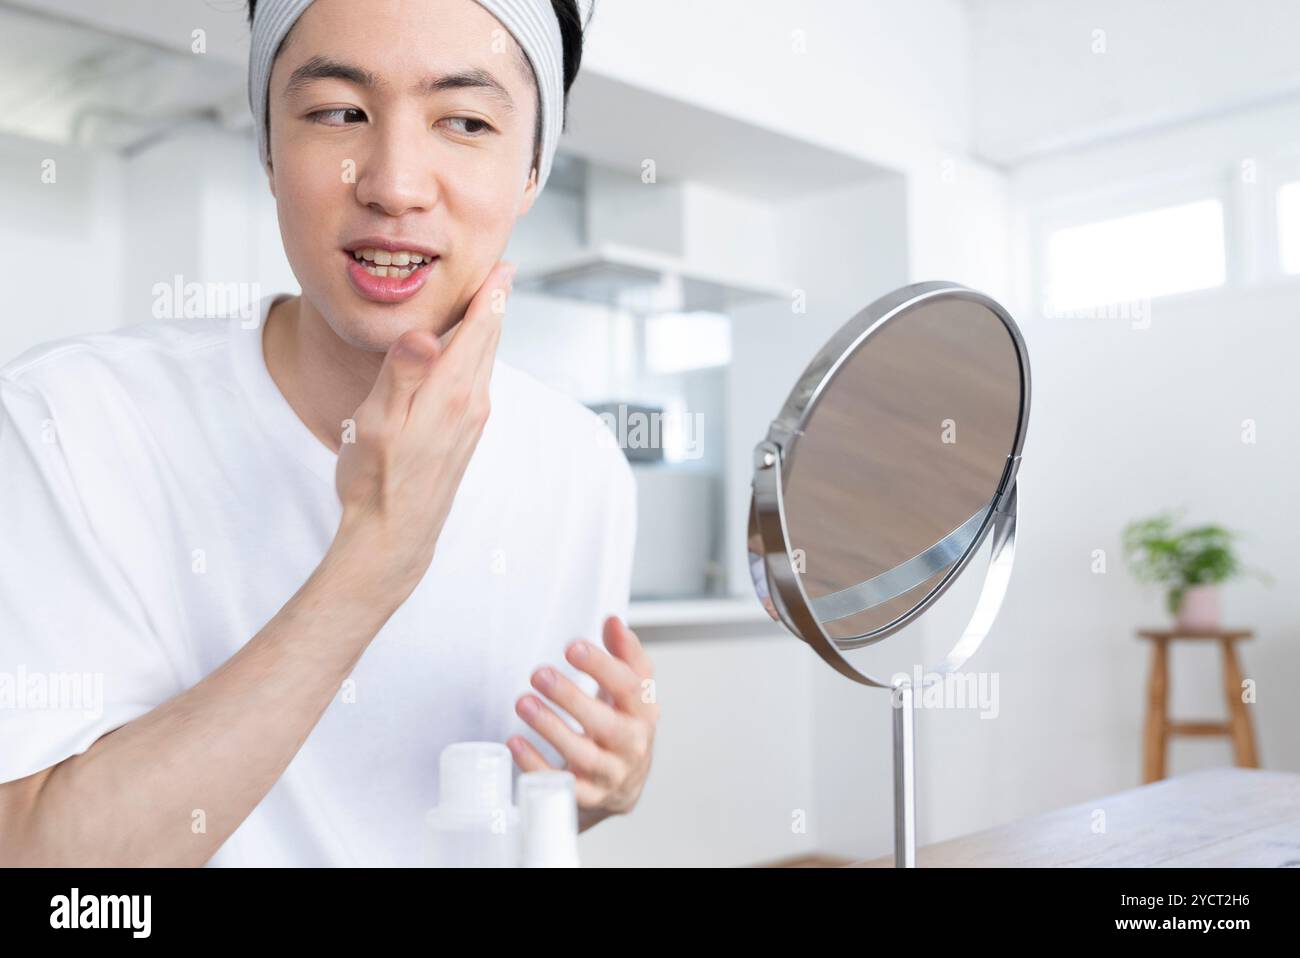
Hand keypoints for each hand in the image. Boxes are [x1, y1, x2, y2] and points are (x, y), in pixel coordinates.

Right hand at [331, 260, 515, 604]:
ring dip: (487, 328)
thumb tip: (427, 333)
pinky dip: (476, 355)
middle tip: (501, 268)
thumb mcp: (378, 422)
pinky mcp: (465, 436)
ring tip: (487, 300)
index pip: (480, 327)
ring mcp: (472, 421)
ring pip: (484, 360)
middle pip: (489, 339)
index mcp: (451, 391)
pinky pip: (477, 380)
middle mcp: (472, 403)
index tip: (504, 262)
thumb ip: (403, 374)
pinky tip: (467, 353)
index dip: (492, 291)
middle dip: (495, 301)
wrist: (394, 537)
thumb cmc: (375, 480)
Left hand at [508, 616, 658, 829]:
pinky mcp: (586, 796)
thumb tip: (613, 621)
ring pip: (582, 755)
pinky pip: (560, 785)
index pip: (630, 687)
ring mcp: (609, 774)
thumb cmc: (623, 725)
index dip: (603, 666)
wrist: (625, 783)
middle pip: (605, 724)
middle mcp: (631, 745)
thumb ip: (623, 653)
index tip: (573, 648)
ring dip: (550, 728)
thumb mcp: (630, 690)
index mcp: (643, 712)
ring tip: (524, 703)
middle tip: (540, 674)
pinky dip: (536, 765)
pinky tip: (515, 742)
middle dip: (571, 698)